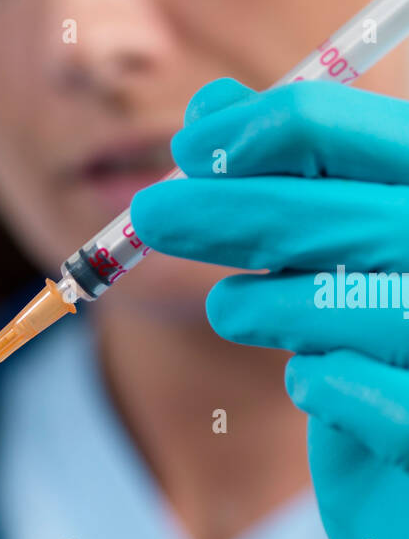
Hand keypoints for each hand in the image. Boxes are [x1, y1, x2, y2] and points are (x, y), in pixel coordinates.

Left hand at [131, 78, 408, 538]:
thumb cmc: (378, 429)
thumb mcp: (325, 306)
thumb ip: (285, 210)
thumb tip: (210, 109)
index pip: (381, 141)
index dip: (290, 124)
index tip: (202, 137)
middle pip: (372, 213)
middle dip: (249, 203)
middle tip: (153, 212)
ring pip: (385, 297)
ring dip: (286, 294)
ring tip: (232, 308)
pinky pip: (387, 396)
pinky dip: (334, 381)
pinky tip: (310, 390)